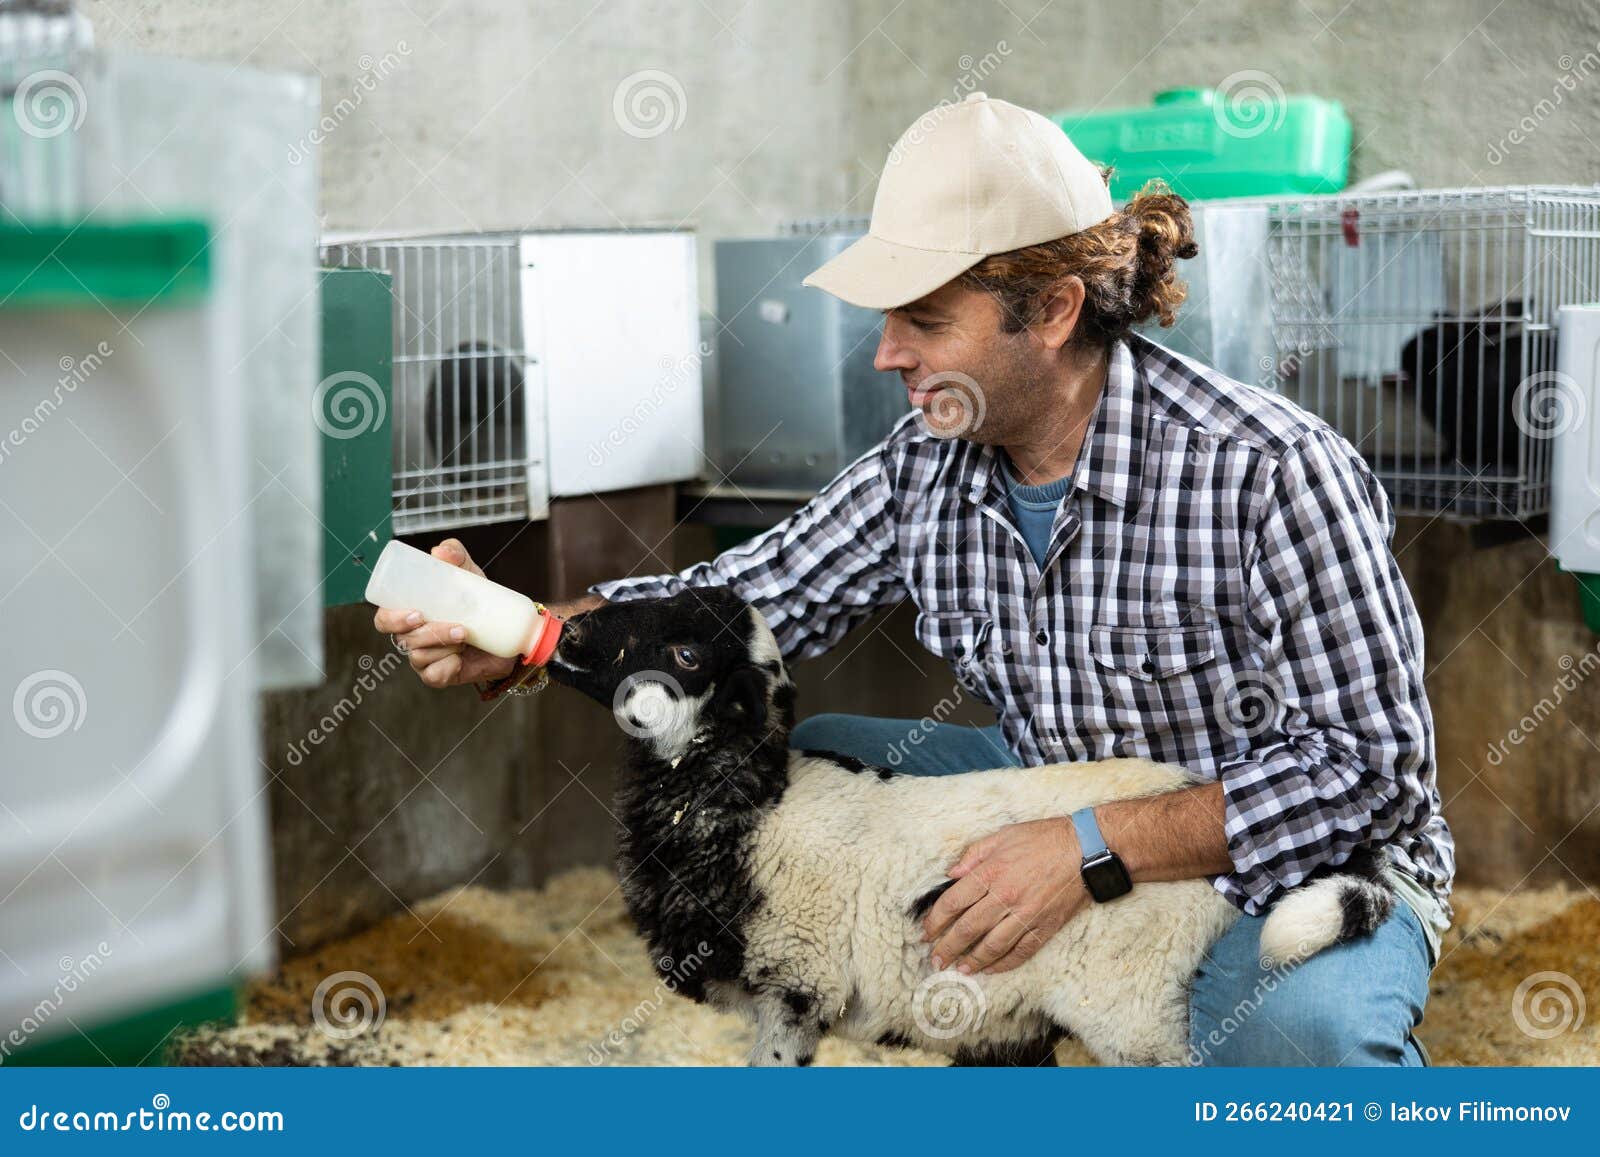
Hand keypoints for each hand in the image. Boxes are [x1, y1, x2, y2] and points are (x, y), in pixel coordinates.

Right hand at [372, 538, 516, 687]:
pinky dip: (446, 667)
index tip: (416, 614)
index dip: (391, 619)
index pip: (384, 619)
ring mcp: (424, 658)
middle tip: (455, 626)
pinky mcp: (440, 675)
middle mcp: (411, 637)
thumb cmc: (479, 600)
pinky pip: (433, 676)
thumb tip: (440, 552)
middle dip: (427, 633)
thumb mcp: (468, 573)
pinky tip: (459, 658)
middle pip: (402, 639)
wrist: (507, 631)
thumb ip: (455, 555)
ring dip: (443, 645)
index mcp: (409, 613)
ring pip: (418, 656)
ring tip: (466, 633)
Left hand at [922, 817, 1087, 974]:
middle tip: (935, 959)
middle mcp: (1006, 896)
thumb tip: (951, 874)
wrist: (1086, 850)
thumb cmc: (1043, 839)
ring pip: (992, 945)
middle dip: (948, 947)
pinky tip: (991, 969)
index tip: (926, 932)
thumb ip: (973, 855)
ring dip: (972, 960)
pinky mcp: (1045, 927)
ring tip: (959, 969)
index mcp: (992, 872)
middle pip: (968, 928)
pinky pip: (1021, 952)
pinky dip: (1004, 964)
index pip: (953, 902)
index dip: (936, 921)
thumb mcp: (1003, 835)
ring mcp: (1026, 915)